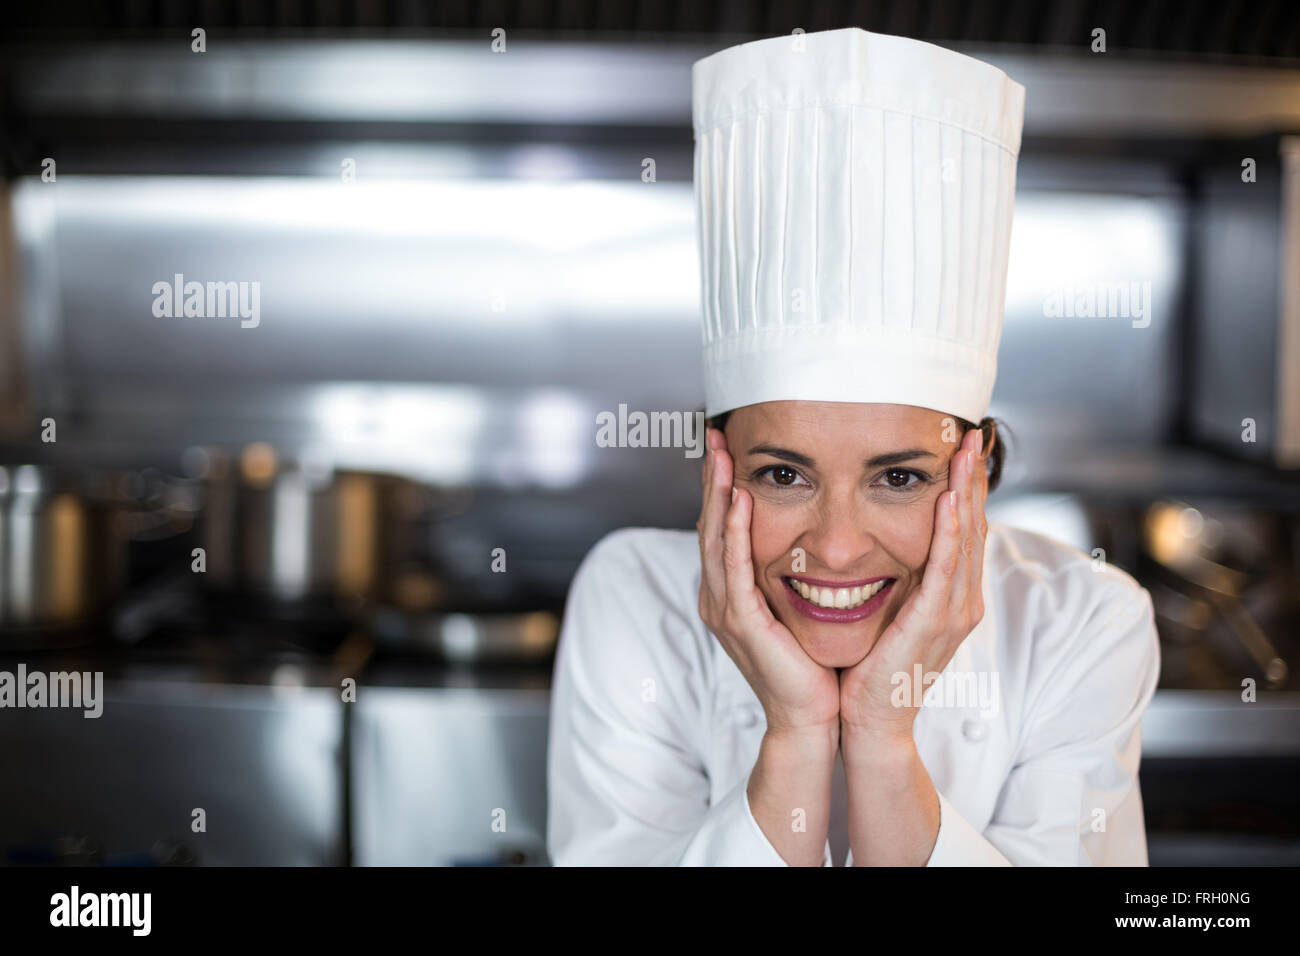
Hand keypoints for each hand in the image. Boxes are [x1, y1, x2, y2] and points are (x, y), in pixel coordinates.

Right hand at [697, 427, 840, 734]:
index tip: (726, 447)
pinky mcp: (742, 623)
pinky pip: (736, 569)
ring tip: (721, 456)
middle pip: (708, 525)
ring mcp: (725, 610)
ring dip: (717, 495)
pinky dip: (735, 533)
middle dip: (711, 479)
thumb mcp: (794, 607)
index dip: (720, 486)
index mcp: (729, 592)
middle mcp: (718, 597)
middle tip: (714, 435)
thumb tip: (807, 534)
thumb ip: (789, 573)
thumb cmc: (809, 664)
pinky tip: (740, 503)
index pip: (720, 528)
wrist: (810, 715)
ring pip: (715, 540)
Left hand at [838, 426, 988, 742]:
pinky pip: (945, 569)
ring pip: (965, 540)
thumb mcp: (894, 612)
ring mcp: (953, 613)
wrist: (872, 720)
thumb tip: (890, 540)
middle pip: (974, 527)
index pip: (965, 531)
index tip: (963, 449)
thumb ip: (902, 578)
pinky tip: (949, 501)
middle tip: (972, 436)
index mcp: (953, 597)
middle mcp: (963, 601)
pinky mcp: (934, 623)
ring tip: (965, 453)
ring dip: (966, 493)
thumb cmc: (875, 667)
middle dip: (973, 480)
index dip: (967, 489)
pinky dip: (949, 532)